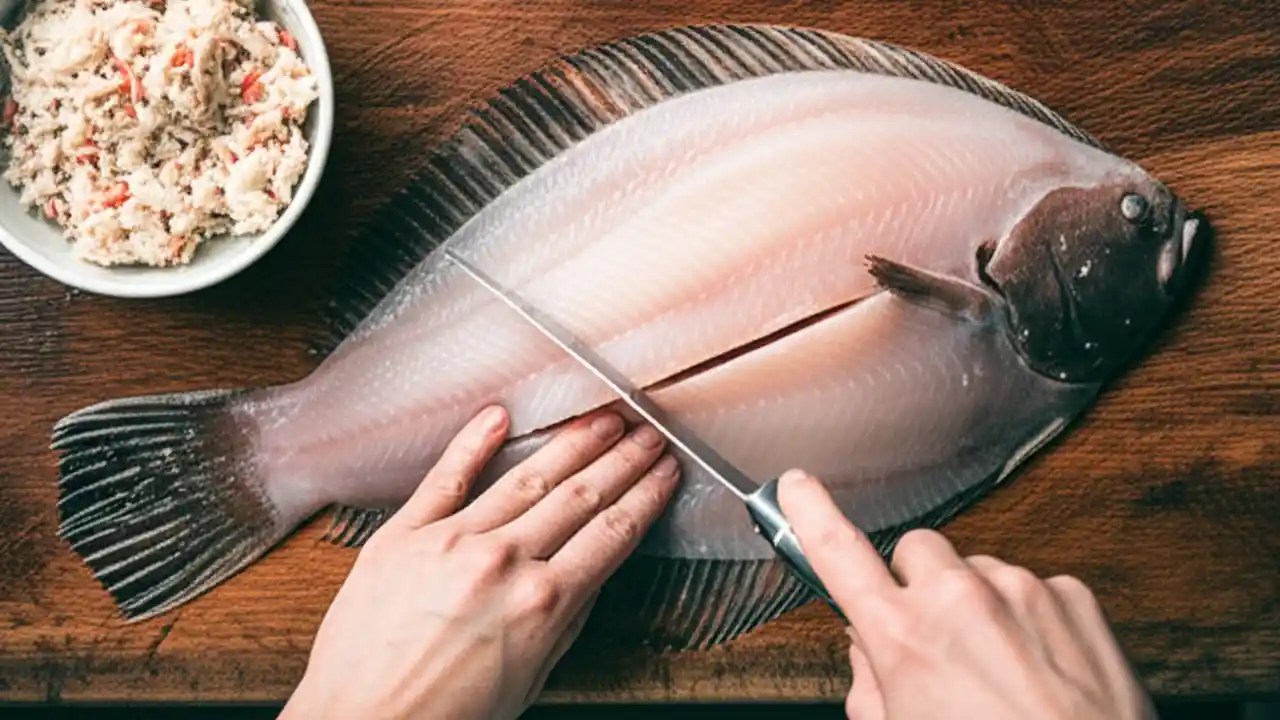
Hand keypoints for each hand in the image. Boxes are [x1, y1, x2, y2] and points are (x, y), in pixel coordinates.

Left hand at [281, 406, 678, 719]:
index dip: (646, 495)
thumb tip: (590, 575)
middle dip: (623, 459)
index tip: (664, 472)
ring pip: (527, 477)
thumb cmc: (445, 718)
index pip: (612, 533)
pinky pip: (447, 476)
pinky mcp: (405, 534)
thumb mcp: (530, 680)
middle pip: (580, 495)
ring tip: (602, 418)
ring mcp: (452, 541)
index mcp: (542, 603)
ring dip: (572, 442)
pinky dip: (475, 442)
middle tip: (648, 431)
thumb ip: (564, 622)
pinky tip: (500, 415)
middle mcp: (503, 562)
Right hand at [779, 471, 1155, 719]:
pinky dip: (1030, 620)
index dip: (810, 513)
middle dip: (918, 585)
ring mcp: (1020, 588)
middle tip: (936, 640)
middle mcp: (959, 598)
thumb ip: (873, 684)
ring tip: (1002, 671)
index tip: (797, 486)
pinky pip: (1032, 587)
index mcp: (903, 637)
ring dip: (979, 606)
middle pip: (916, 551)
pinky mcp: (1071, 594)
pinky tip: (1041, 668)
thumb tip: (869, 649)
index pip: (837, 552)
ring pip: (977, 571)